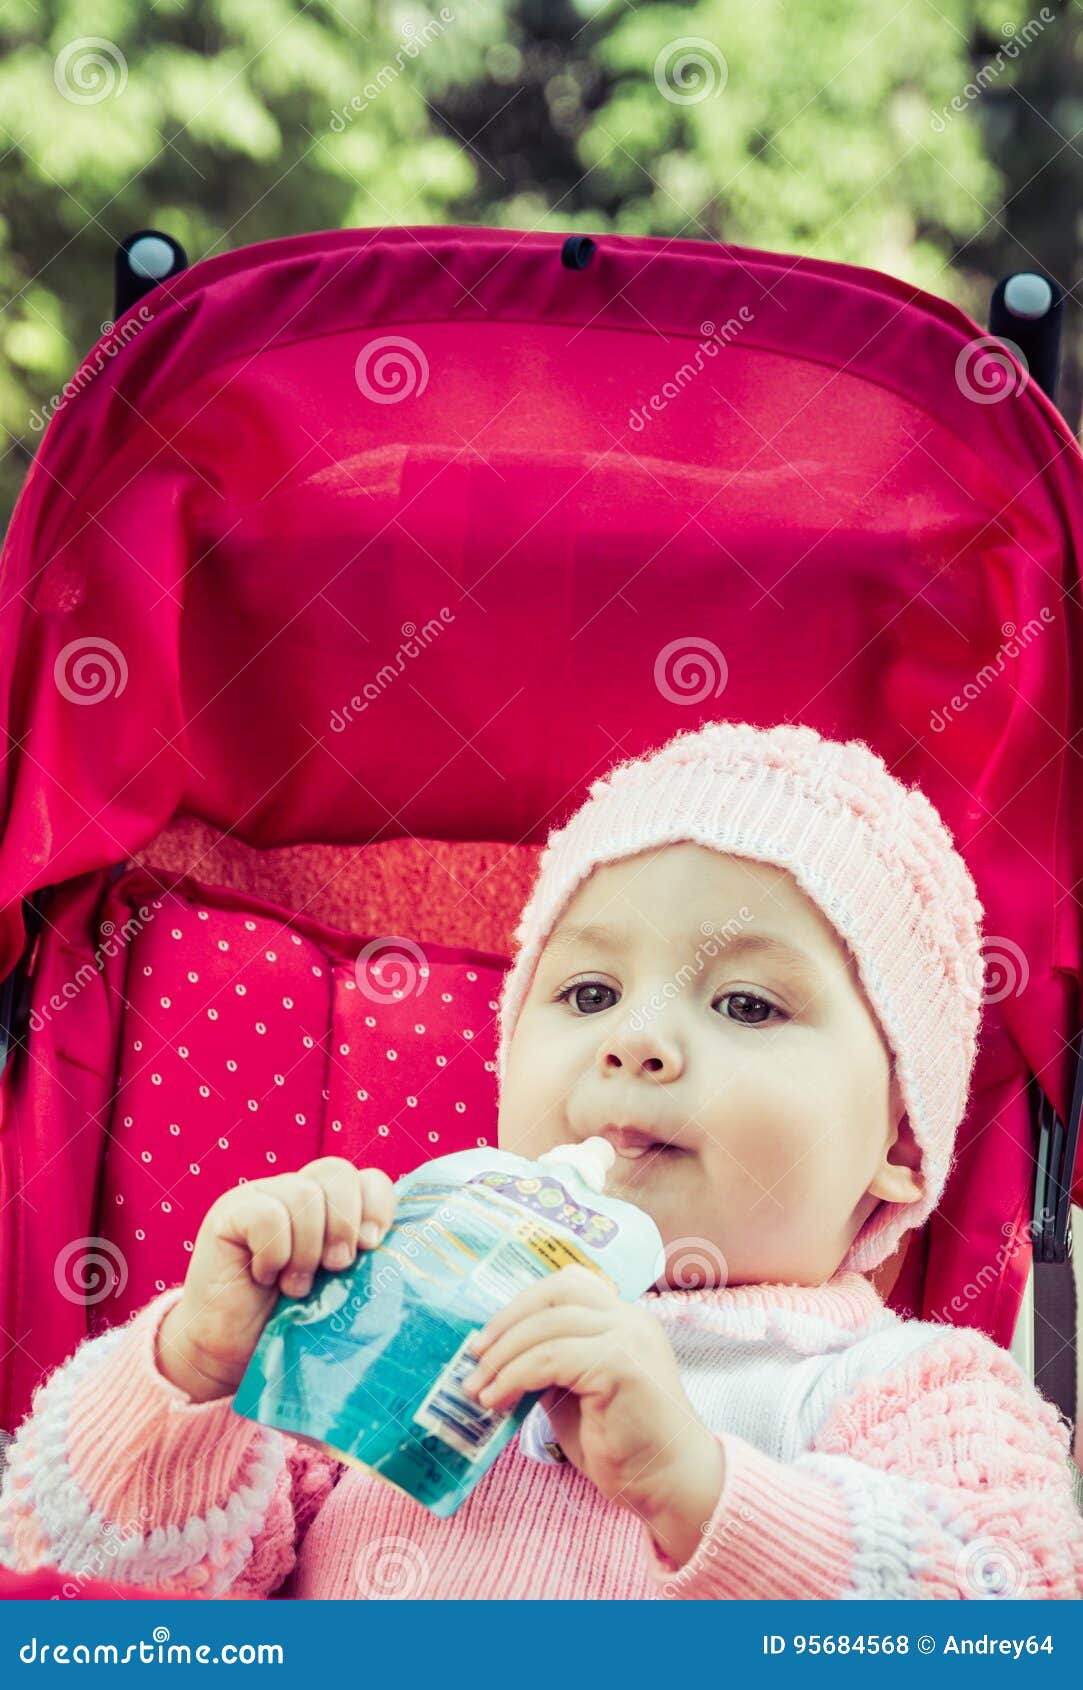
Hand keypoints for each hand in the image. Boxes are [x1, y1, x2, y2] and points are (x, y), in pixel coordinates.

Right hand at [156, 1156, 395, 1402]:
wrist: (228, 1355)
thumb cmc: (288, 1324)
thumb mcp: (337, 1286)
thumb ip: (360, 1257)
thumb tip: (385, 1244)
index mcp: (327, 1206)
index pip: (366, 1178)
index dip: (377, 1205)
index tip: (373, 1245)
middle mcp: (293, 1192)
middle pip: (338, 1172)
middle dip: (345, 1223)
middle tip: (336, 1267)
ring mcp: (259, 1197)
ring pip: (304, 1195)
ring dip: (307, 1249)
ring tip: (296, 1287)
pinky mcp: (228, 1214)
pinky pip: (267, 1214)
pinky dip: (275, 1252)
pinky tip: (266, 1277)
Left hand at [462, 1265, 724, 1565]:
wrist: (670, 1483)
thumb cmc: (624, 1446)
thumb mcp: (577, 1393)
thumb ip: (552, 1365)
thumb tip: (497, 1356)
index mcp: (624, 1318)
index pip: (568, 1283)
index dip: (523, 1303)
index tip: (489, 1337)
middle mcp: (630, 1317)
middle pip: (555, 1292)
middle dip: (506, 1321)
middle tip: (474, 1356)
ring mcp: (629, 1336)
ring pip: (548, 1325)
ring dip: (503, 1355)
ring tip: (477, 1388)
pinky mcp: (621, 1363)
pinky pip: (551, 1358)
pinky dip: (515, 1375)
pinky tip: (498, 1399)